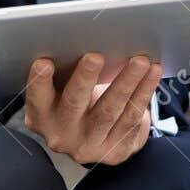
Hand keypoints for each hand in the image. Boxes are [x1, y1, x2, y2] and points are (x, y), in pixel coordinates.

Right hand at [23, 52, 162, 165]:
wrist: (95, 138)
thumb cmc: (76, 100)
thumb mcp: (62, 90)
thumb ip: (64, 73)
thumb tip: (84, 39)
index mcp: (42, 115)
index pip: (37, 98)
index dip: (39, 82)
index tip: (44, 62)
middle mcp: (62, 135)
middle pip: (74, 104)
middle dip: (85, 79)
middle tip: (95, 56)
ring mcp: (89, 146)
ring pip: (109, 111)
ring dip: (126, 82)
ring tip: (139, 60)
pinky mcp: (115, 151)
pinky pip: (131, 119)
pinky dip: (143, 93)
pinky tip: (152, 73)